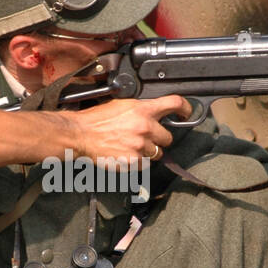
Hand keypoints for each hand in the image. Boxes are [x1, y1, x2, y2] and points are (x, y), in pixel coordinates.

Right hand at [69, 96, 190, 162]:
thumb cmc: (97, 119)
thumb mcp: (121, 105)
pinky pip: (145, 164)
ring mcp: (140, 146)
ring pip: (157, 153)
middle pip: (168, 137)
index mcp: (143, 109)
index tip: (186, 113)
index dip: (185, 108)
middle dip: (158, 139)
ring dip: (148, 152)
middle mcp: (145, 127)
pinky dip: (138, 162)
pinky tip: (125, 154)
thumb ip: (141, 108)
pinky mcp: (133, 161)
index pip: (175, 103)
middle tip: (144, 137)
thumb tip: (156, 112)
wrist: (81, 134)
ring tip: (131, 146)